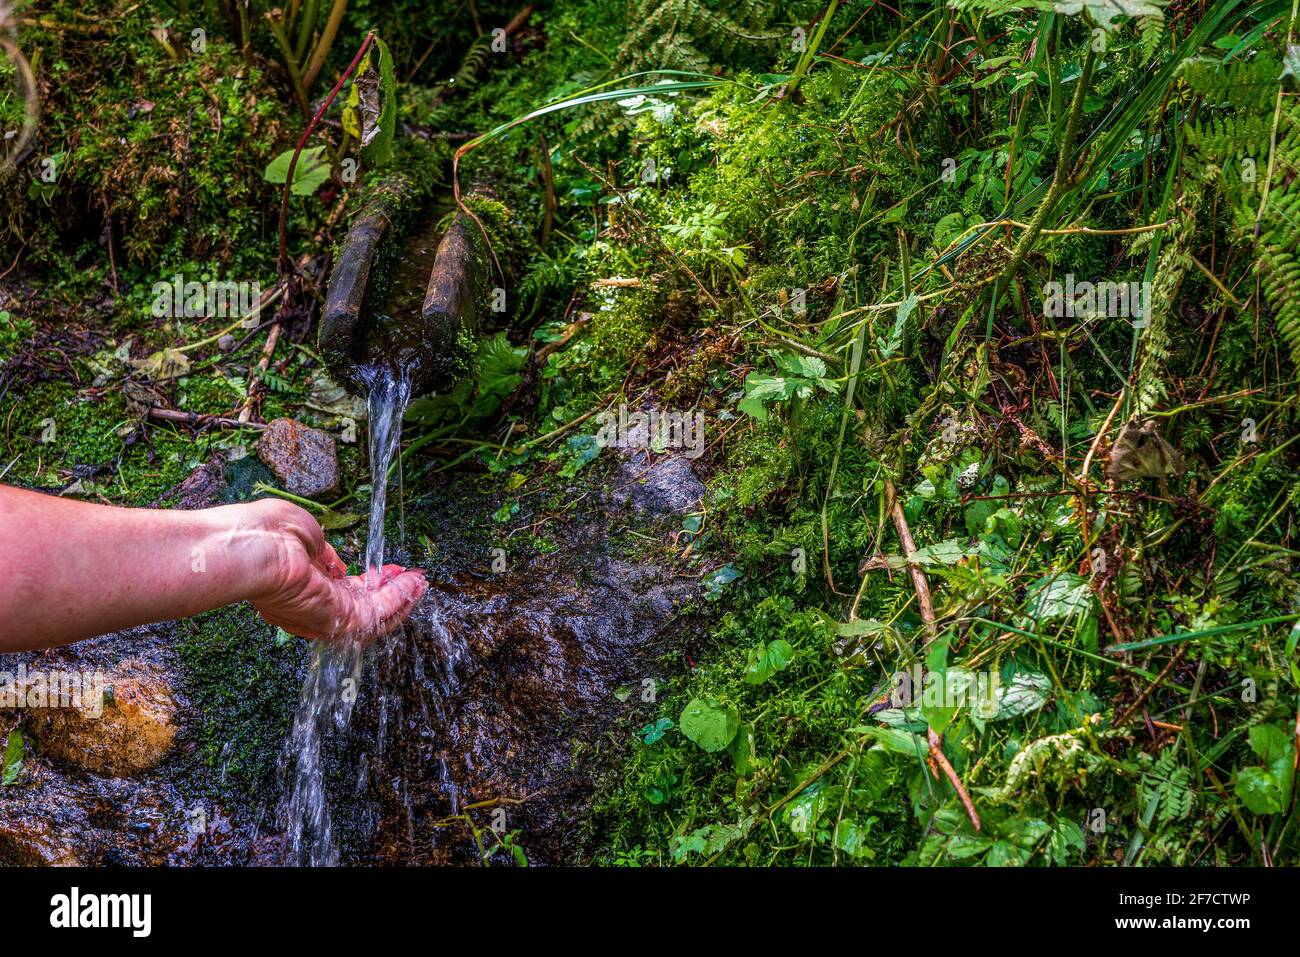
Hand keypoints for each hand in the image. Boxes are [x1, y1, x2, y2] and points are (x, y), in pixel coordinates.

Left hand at [248, 500, 427, 642]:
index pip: (341, 588)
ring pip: (374, 613)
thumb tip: (336, 565)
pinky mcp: (338, 619)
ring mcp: (325, 615)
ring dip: (400, 598)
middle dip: (390, 592)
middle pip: (362, 605)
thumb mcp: (304, 536)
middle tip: (411, 580)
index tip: (387, 570)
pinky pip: (377, 613)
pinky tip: (414, 585)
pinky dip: (398, 599)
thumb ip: (323, 553)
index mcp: (301, 584)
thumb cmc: (266, 533)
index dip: (368, 580)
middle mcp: (313, 605)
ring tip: (420, 583)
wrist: (254, 546)